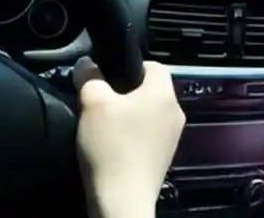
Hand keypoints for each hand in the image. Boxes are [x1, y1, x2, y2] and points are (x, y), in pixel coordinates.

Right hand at [73, 57, 184, 217]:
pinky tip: (114, 143)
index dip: (129, 65)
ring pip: (149, 112)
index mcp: (164, 94)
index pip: (154, 65)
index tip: (107, 77)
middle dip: (126, 91)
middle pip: (151, 89)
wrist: (122, 199)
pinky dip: (133, 133)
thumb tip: (87, 63)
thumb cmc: (111, 144)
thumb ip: (89, 76)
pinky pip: (148, 132)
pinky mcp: (164, 156)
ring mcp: (173, 137)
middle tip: (101, 99)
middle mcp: (175, 113)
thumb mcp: (92, 103)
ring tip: (105, 123)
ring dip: (129, 113)